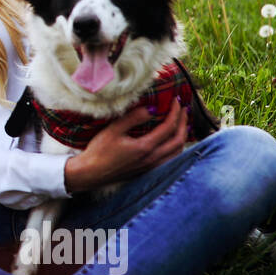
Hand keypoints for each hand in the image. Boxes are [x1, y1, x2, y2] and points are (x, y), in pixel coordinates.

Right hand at [64, 100, 189, 193]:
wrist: (91, 173)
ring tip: (182, 124)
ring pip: (177, 152)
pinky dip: (176, 148)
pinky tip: (172, 143)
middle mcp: (152, 159)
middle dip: (183, 123)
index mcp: (145, 147)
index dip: (175, 112)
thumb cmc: (99, 151)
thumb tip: (151, 109)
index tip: (176, 101)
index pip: (168, 127)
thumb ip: (133, 118)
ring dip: (183, 136)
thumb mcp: (113, 130)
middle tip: (184, 110)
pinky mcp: (147, 171)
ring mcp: (151, 166)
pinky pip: (171, 159)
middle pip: (178, 140)